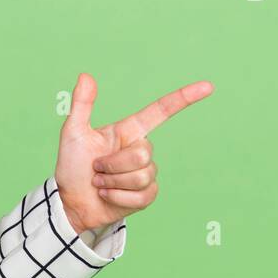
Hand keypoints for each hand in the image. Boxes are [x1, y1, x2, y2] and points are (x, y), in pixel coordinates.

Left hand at [55, 73, 213, 234]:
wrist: (70, 201)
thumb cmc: (71, 166)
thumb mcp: (73, 133)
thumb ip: (82, 105)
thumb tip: (85, 76)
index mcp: (129, 131)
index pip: (160, 111)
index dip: (184, 98)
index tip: (208, 86)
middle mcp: (141, 149)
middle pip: (143, 153)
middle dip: (114, 164)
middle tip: (96, 168)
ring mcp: (146, 173)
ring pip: (142, 175)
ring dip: (113, 181)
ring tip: (99, 182)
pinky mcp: (147, 195)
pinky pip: (143, 194)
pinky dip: (118, 197)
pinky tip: (107, 195)